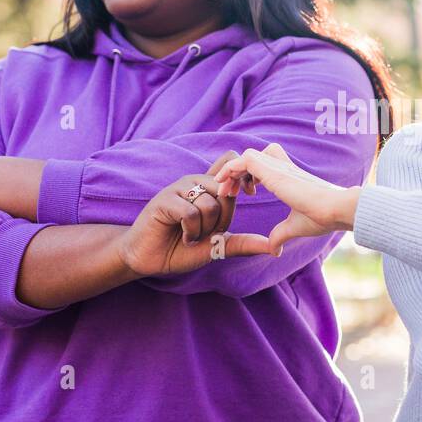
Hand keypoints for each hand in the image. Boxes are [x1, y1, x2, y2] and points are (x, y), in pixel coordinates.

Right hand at [116, 153, 272, 276]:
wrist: (149, 259)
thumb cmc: (181, 249)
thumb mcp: (218, 246)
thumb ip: (243, 243)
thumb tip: (272, 247)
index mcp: (209, 187)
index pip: (232, 163)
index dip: (245, 175)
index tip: (250, 193)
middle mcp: (196, 182)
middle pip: (227, 190)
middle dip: (223, 218)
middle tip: (208, 232)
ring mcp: (179, 188)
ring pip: (210, 204)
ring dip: (205, 228)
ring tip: (192, 235)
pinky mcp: (165, 200)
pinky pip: (191, 213)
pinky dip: (191, 232)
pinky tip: (183, 237)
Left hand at [215, 143, 358, 250]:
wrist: (334, 209)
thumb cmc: (322, 216)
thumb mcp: (295, 226)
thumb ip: (280, 235)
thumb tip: (274, 250)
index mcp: (289, 176)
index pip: (265, 164)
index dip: (251, 175)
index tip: (247, 194)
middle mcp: (282, 167)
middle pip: (254, 157)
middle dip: (238, 173)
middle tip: (231, 193)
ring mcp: (277, 167)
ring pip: (246, 156)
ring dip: (232, 170)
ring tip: (228, 191)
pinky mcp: (272, 170)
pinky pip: (244, 160)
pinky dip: (231, 169)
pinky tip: (226, 185)